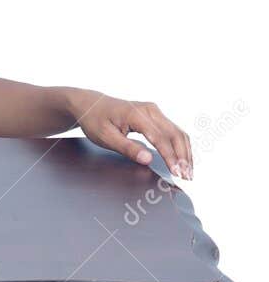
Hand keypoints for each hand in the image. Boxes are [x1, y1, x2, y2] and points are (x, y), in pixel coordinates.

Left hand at [70, 90, 192, 179]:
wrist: (92, 105)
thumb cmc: (96, 121)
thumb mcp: (106, 138)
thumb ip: (128, 148)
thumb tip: (147, 159)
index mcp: (137, 114)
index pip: (160, 138)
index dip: (170, 157)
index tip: (177, 172)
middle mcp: (150, 110)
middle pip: (175, 134)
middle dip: (183, 157)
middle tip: (187, 176)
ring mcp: (155, 111)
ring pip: (178, 132)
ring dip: (185, 152)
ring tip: (188, 171)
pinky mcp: (156, 116)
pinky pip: (173, 131)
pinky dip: (180, 146)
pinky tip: (183, 159)